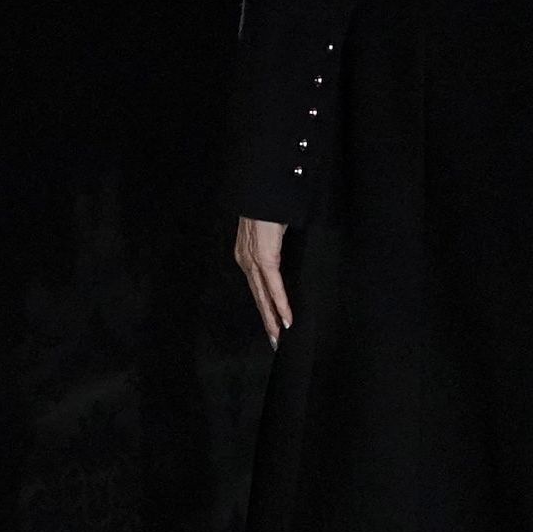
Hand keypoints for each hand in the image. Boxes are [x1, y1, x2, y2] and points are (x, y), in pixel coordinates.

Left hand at [234, 217, 292, 344]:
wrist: (263, 191)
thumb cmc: (270, 207)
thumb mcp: (271, 233)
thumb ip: (274, 248)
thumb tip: (283, 258)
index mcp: (245, 255)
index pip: (256, 288)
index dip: (264, 307)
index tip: (271, 324)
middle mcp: (245, 260)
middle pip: (257, 297)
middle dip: (267, 321)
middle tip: (275, 341)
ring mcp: (253, 260)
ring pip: (263, 296)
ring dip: (272, 319)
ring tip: (280, 337)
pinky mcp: (264, 257)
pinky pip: (274, 286)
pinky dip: (281, 303)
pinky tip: (287, 318)